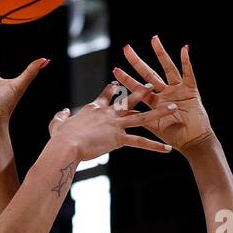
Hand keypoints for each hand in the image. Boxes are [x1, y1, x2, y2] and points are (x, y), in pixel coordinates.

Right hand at [47, 80, 174, 164]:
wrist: (66, 146)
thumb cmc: (60, 138)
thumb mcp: (57, 124)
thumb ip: (61, 116)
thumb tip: (63, 111)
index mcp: (94, 108)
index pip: (106, 95)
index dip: (112, 90)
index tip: (116, 83)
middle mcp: (108, 113)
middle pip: (129, 100)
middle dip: (142, 92)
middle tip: (153, 86)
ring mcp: (115, 124)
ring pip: (143, 117)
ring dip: (160, 112)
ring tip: (174, 108)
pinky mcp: (118, 138)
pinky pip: (140, 142)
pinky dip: (154, 147)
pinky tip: (167, 149)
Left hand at [113, 36, 211, 152]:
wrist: (193, 142)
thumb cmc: (174, 137)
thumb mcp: (153, 126)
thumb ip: (139, 118)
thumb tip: (119, 118)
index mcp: (154, 102)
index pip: (137, 88)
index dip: (127, 79)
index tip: (115, 70)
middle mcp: (165, 93)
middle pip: (148, 74)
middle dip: (136, 62)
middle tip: (126, 48)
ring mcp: (177, 90)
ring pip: (167, 68)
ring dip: (161, 54)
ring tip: (154, 40)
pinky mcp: (191, 90)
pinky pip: (189, 74)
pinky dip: (187, 62)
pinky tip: (184, 49)